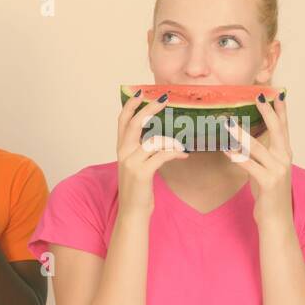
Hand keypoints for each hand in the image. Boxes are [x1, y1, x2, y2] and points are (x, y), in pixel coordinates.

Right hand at [116, 89, 187, 215]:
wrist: (132, 212)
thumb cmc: (138, 189)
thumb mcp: (138, 166)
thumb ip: (146, 151)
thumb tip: (166, 138)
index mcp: (121, 149)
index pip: (122, 122)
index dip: (130, 106)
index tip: (140, 93)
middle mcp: (123, 153)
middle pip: (135, 124)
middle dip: (150, 109)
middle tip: (164, 99)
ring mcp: (131, 162)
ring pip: (153, 140)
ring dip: (171, 137)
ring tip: (182, 139)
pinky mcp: (142, 172)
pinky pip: (162, 155)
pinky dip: (175, 152)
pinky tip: (184, 154)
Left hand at [224, 91, 292, 225]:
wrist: (276, 218)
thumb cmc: (268, 193)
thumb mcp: (266, 169)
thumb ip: (260, 154)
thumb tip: (244, 140)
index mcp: (285, 154)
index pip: (284, 127)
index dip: (280, 110)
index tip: (276, 93)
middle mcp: (285, 158)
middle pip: (276, 130)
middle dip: (268, 112)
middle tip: (258, 96)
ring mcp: (278, 170)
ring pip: (257, 147)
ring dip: (241, 133)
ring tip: (228, 122)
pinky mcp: (268, 181)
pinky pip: (249, 165)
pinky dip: (237, 156)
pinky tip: (226, 149)